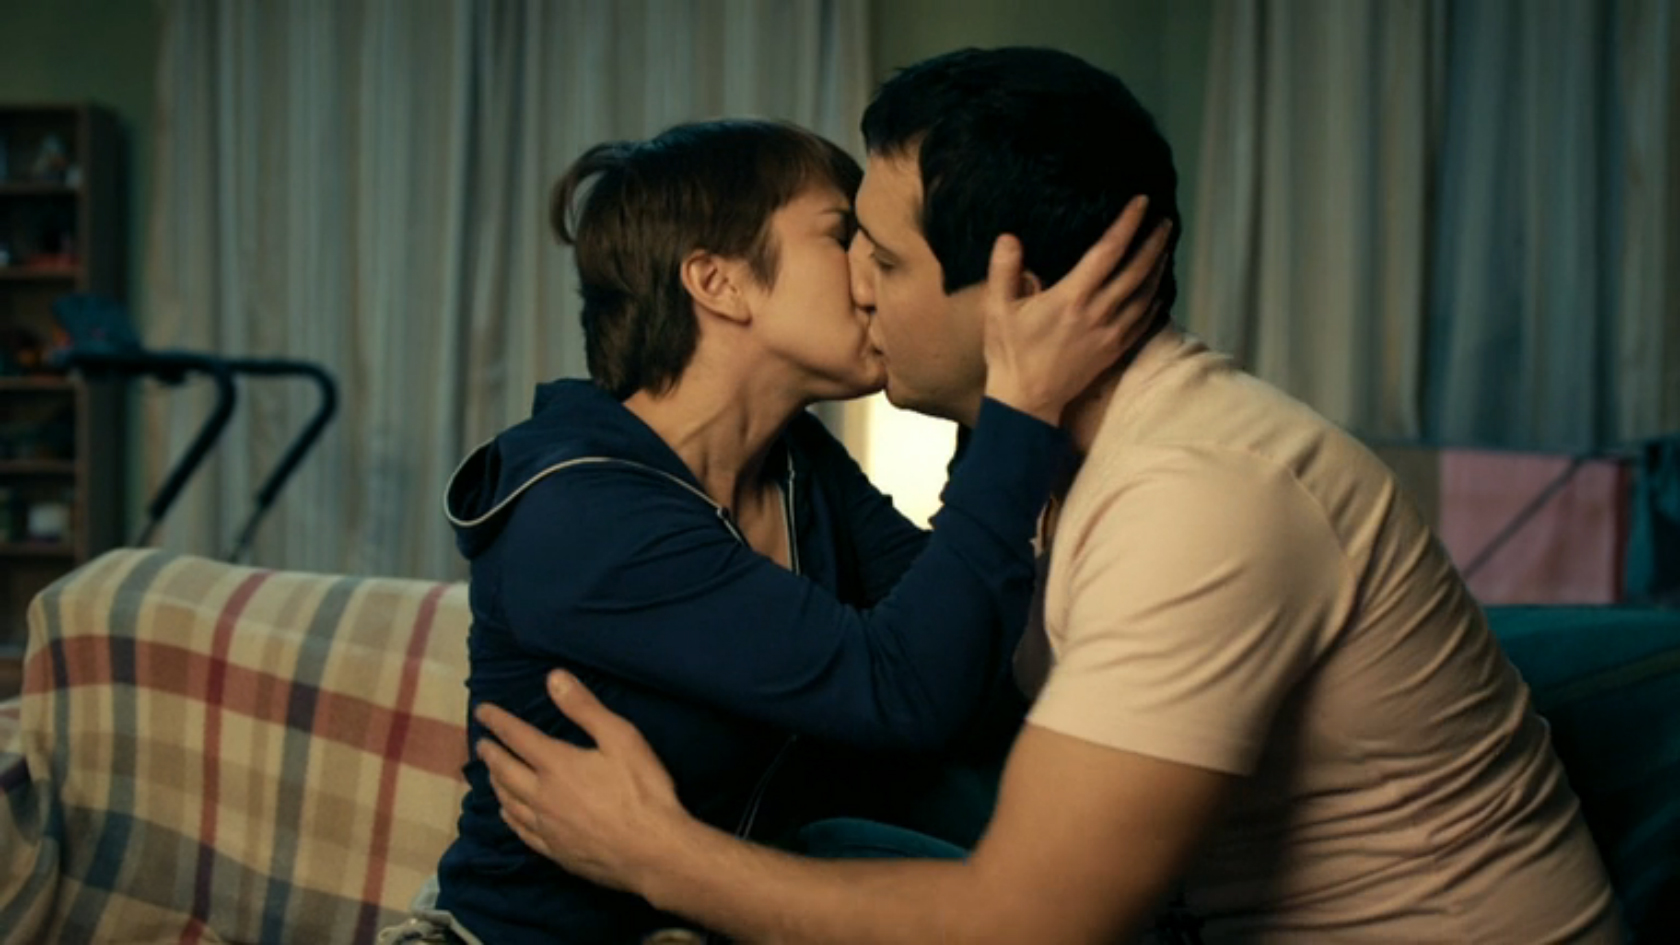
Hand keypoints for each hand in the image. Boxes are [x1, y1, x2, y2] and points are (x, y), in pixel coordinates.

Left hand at [475, 670, 688, 892]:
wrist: (653, 851)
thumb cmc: (642, 790)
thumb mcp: (621, 738)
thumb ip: (585, 708)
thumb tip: (553, 678)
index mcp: (557, 764)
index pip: (518, 736)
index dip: (498, 721)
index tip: (482, 711)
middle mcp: (542, 795)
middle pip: (505, 771)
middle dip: (491, 753)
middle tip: (481, 743)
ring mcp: (546, 827)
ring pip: (509, 802)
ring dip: (496, 784)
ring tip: (490, 773)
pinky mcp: (555, 851)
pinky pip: (521, 831)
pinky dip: (509, 817)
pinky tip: (508, 814)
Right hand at [982, 196, 1171, 423]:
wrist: (1027, 401)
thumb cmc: (1011, 354)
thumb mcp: (998, 311)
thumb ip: (1004, 271)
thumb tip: (1009, 237)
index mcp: (1071, 298)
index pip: (1107, 252)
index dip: (1127, 224)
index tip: (1141, 203)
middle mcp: (1097, 313)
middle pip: (1136, 271)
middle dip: (1154, 242)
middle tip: (1166, 221)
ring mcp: (1110, 333)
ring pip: (1145, 294)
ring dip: (1158, 269)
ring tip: (1164, 248)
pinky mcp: (1114, 349)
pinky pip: (1144, 320)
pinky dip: (1155, 300)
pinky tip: (1158, 289)